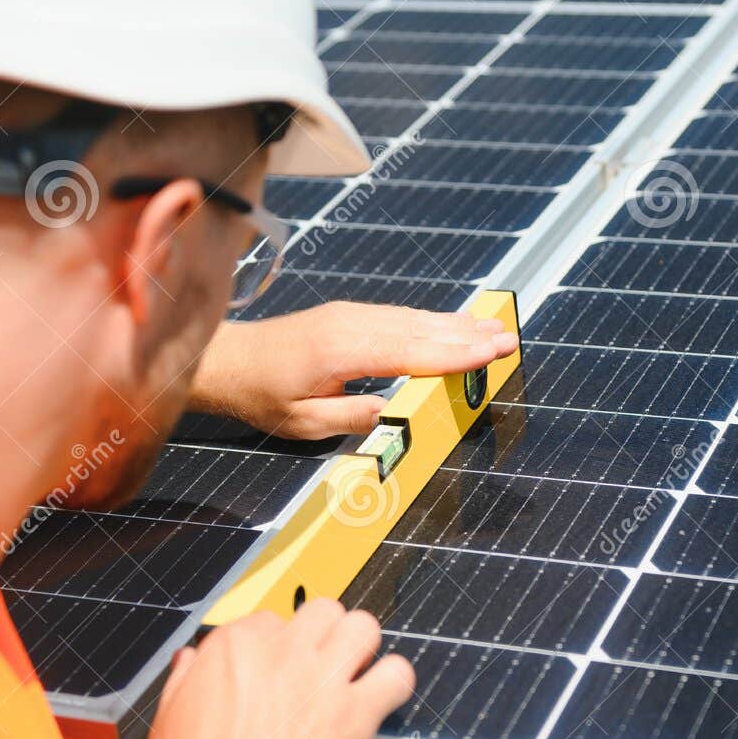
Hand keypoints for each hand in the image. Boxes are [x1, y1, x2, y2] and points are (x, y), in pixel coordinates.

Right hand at [144, 601, 414, 738]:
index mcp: (235, 647)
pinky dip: (395, 684)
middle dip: (324, 635)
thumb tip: (192, 661)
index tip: (280, 670)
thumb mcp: (169, 718)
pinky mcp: (355, 712)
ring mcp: (322, 679)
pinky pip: (397, 674)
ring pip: (364, 626)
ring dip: (362, 648)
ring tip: (355, 673)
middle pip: (323, 611)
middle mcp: (283, 652)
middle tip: (322, 665)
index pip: (272, 619)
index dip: (279, 647)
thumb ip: (186, 680)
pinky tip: (381, 699)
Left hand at [190, 301, 518, 438]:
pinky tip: (454, 325)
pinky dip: (432, 322)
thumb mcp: (302, 423)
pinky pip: (400, 317)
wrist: (229, 360)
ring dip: (455, 325)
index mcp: (339, 351)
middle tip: (509, 338)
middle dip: (467, 335)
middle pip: (419, 329)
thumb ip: (350, 417)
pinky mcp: (350, 315)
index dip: (453, 354)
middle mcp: (349, 325)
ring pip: (413, 319)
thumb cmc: (262, 395)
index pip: (408, 352)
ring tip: (494, 329)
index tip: (489, 352)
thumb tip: (394, 415)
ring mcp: (351, 315)